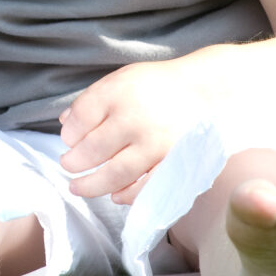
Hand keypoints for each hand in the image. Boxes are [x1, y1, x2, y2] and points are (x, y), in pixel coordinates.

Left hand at [58, 55, 230, 204]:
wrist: (210, 92)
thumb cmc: (159, 87)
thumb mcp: (123, 80)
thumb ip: (93, 101)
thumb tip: (65, 124)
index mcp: (120, 92)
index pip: (80, 119)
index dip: (68, 134)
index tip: (68, 139)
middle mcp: (135, 119)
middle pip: (91, 150)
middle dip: (73, 162)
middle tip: (68, 165)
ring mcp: (155, 145)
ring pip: (114, 175)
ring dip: (91, 186)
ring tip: (78, 187)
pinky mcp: (173, 165)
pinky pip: (144, 188)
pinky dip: (126, 196)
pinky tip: (115, 195)